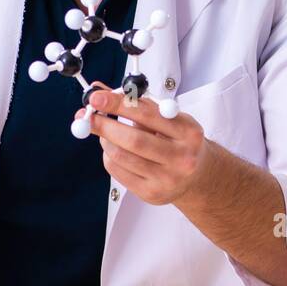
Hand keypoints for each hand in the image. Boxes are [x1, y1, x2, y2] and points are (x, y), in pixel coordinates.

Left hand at [79, 84, 218, 205]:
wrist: (198, 176)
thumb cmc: (179, 140)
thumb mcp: (168, 118)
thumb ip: (138, 103)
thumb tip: (100, 91)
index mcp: (188, 132)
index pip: (148, 114)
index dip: (119, 104)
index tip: (97, 97)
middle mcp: (181, 157)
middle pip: (133, 140)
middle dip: (105, 125)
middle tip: (88, 115)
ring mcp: (167, 179)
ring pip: (122, 157)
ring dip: (105, 140)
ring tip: (104, 132)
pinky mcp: (152, 194)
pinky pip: (118, 172)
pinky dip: (109, 157)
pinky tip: (114, 149)